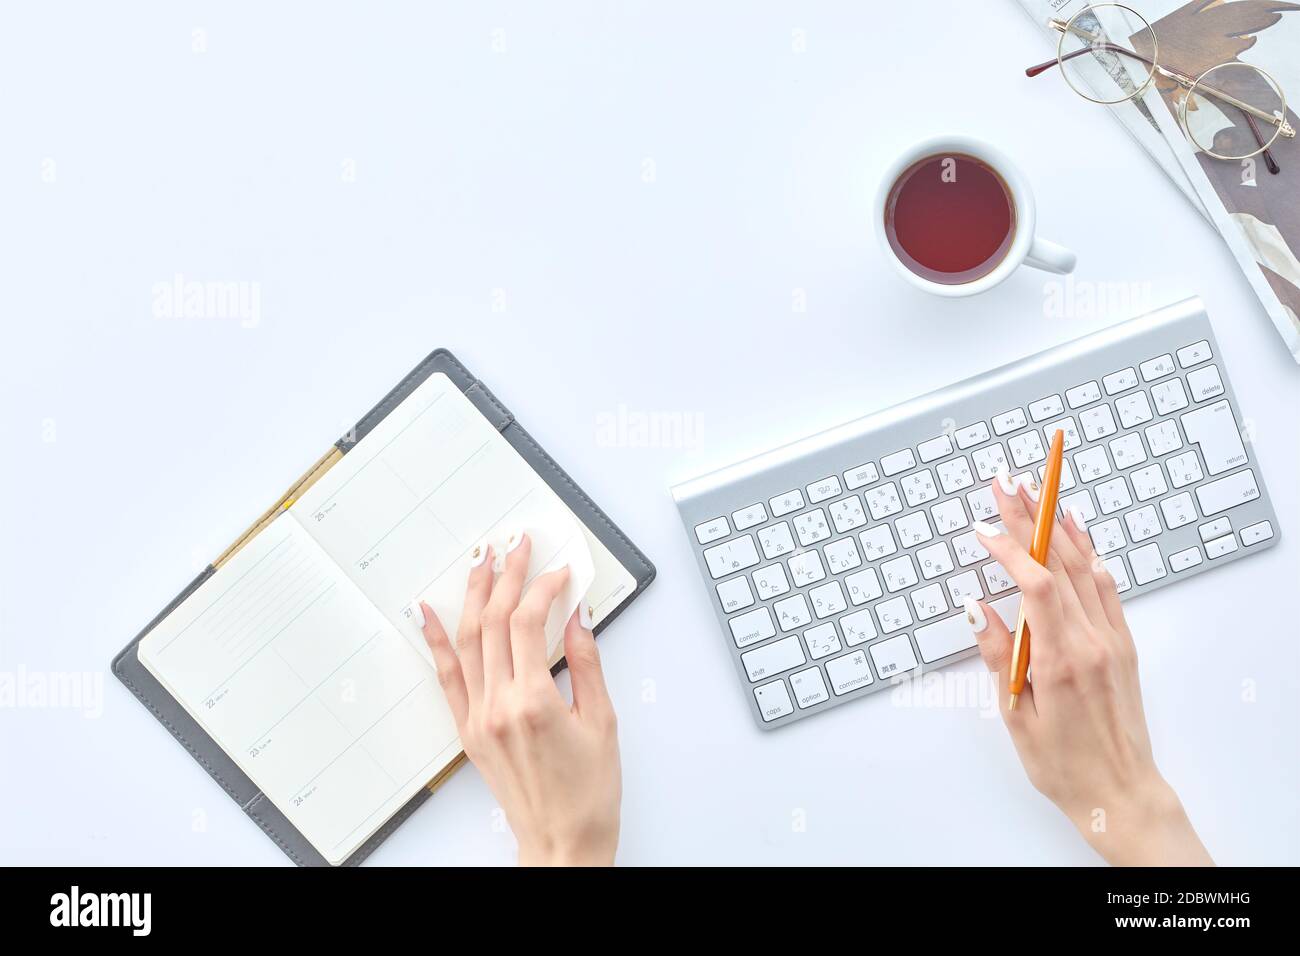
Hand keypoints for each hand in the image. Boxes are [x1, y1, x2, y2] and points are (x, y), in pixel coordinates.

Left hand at [417, 532, 620, 865]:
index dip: (543, 588)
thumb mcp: (601, 721)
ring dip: (472, 596)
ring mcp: (478, 718)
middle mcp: (498, 706)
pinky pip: (447, 677)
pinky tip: (428, 614)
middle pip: (495, 622)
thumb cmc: (588, 794)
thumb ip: (586, 663)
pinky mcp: (469, 731)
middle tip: (516, 546)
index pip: (529, 623)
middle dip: (506, 577)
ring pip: (468, 641)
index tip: (558, 572)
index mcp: (534, 702)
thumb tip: (578, 616)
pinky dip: (436, 641)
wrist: (561, 844)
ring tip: (479, 562)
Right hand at [966, 470, 1211, 865]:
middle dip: (1029, 517)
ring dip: (1057, 526)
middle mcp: (1092, 641)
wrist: (1120, 793)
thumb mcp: (1016, 716)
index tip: (982, 525)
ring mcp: (1112, 639)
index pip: (1033, 584)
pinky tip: (1075, 533)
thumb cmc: (1064, 765)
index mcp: (1061, 659)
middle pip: (1058, 563)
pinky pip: (1105, 586)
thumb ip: (997, 656)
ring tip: (1037, 491)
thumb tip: (976, 608)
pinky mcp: (1123, 644)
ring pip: (1084, 567)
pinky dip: (1087, 553)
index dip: (1007, 547)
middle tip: (1006, 480)